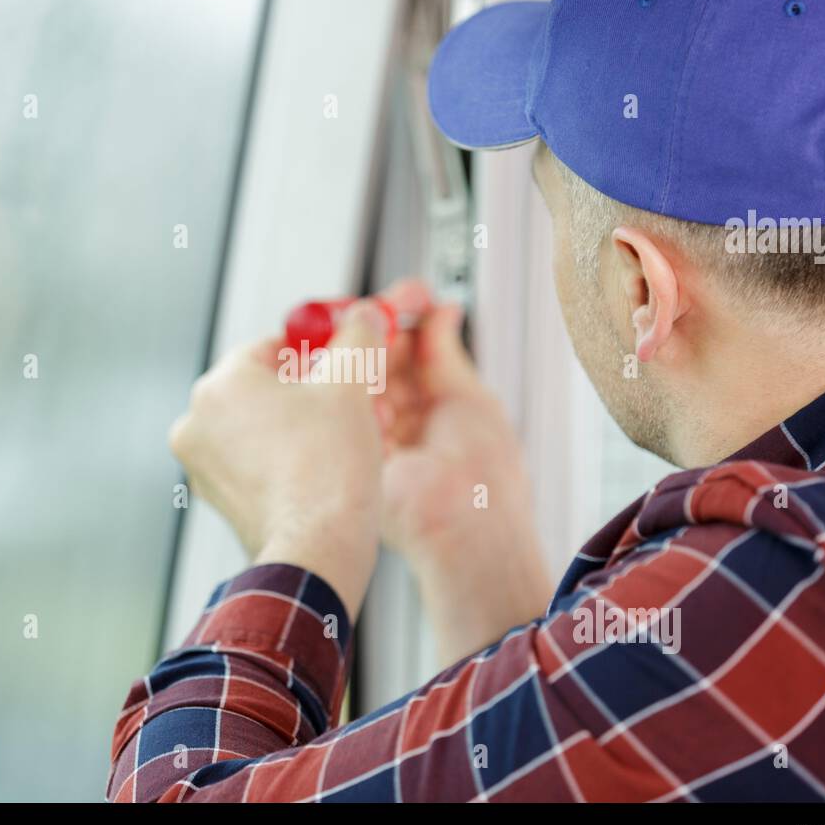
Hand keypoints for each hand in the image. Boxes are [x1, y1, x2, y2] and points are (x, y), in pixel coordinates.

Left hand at [169, 301, 389, 616]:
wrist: (318, 549)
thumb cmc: (328, 471)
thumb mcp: (351, 384)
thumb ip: (357, 337)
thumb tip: (363, 316)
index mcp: (219, 385)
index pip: (269, 347)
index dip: (313, 350)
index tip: (339, 357)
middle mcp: (196, 423)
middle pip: (262, 387)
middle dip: (307, 390)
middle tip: (348, 399)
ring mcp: (202, 466)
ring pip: (258, 428)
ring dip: (297, 425)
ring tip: (340, 438)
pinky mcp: (218, 500)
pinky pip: (253, 464)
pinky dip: (282, 461)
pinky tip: (319, 470)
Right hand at [377, 290, 553, 662]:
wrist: (464, 528)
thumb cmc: (483, 471)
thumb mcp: (466, 394)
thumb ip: (443, 351)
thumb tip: (441, 308)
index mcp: (436, 408)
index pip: (406, 353)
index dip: (400, 321)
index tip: (397, 296)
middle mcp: (402, 424)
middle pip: (377, 365)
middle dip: (375, 335)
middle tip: (372, 310)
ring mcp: (375, 441)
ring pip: (357, 386)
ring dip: (364, 364)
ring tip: (366, 343)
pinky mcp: (350, 457)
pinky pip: (342, 411)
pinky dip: (352, 392)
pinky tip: (359, 379)